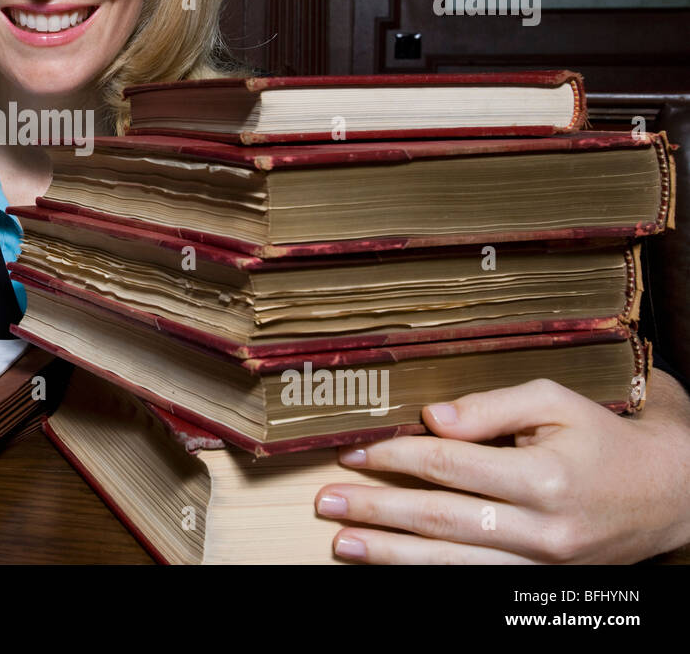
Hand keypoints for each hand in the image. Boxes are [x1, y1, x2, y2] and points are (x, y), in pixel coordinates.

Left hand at [313, 371, 689, 562]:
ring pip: (451, 562)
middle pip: (441, 519)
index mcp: (543, 478)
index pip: (450, 466)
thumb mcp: (554, 401)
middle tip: (328, 503)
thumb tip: (430, 417)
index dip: (396, 458)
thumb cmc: (603, 439)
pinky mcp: (536, 582)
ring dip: (391, 554)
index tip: (354, 453)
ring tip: (344, 544)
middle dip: (377, 511)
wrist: (666, 494)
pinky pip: (473, 580)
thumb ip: (490, 406)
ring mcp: (539, 564)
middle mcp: (540, 528)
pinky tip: (393, 567)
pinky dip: (430, 574)